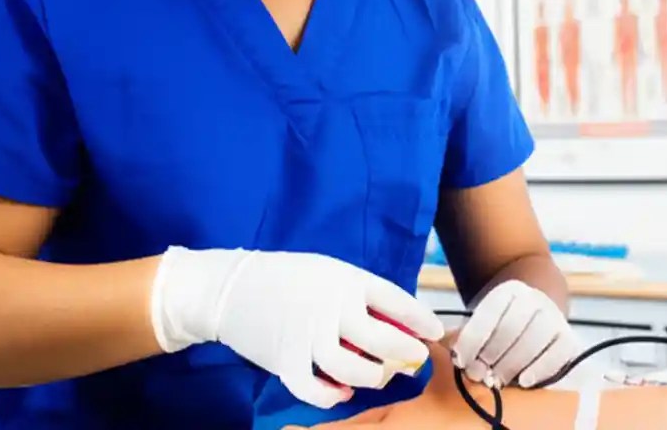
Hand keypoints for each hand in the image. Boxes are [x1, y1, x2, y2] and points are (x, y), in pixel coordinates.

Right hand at [150, 247, 444, 408]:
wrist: (230, 287)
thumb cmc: (287, 277)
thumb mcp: (329, 272)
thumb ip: (358, 294)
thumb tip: (397, 321)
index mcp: (346, 280)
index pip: (396, 300)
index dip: (421, 319)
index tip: (436, 332)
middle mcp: (331, 307)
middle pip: (382, 339)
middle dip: (406, 354)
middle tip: (414, 360)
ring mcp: (307, 335)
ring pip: (352, 368)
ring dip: (372, 377)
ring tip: (379, 375)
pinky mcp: (284, 360)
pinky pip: (314, 388)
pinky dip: (331, 395)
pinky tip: (342, 392)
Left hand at [451, 280, 580, 387]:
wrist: (541, 311)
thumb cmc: (503, 323)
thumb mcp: (484, 319)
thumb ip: (467, 335)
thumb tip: (450, 351)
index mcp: (509, 291)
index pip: (489, 312)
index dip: (472, 339)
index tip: (460, 360)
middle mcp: (534, 299)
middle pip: (510, 328)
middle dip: (490, 355)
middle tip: (478, 374)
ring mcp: (555, 317)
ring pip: (533, 341)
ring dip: (511, 365)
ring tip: (496, 380)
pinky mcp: (569, 338)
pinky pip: (557, 355)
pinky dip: (539, 369)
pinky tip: (523, 381)